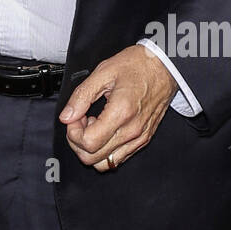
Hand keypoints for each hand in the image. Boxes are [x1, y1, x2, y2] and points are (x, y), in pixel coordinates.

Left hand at [58, 45, 177, 171]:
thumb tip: (66, 116)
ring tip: (92, 125)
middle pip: (93, 158)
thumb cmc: (137, 65)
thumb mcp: (103, 72)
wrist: (164, 66)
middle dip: (78, 142)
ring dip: (91, 148)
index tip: (74, 117)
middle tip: (79, 120)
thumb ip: (81, 96)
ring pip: (105, 163)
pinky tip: (104, 127)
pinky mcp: (143, 140)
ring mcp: (139, 138)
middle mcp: (132, 131)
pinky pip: (118, 158)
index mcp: (121, 113)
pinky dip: (105, 149)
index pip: (88, 143)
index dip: (73, 132)